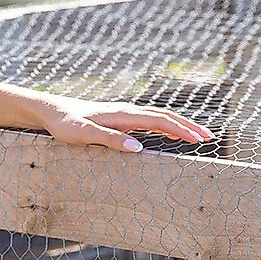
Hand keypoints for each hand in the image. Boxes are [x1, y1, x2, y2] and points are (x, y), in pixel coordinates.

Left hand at [35, 94, 213, 152]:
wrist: (52, 111)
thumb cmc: (65, 124)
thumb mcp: (84, 135)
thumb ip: (110, 140)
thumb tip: (138, 148)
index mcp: (123, 115)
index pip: (160, 120)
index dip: (181, 129)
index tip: (199, 139)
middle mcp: (127, 111)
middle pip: (165, 117)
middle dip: (188, 126)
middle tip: (209, 137)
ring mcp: (124, 114)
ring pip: (159, 118)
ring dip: (179, 126)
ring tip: (197, 135)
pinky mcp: (119, 118)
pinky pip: (148, 121)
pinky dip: (164, 127)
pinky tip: (170, 134)